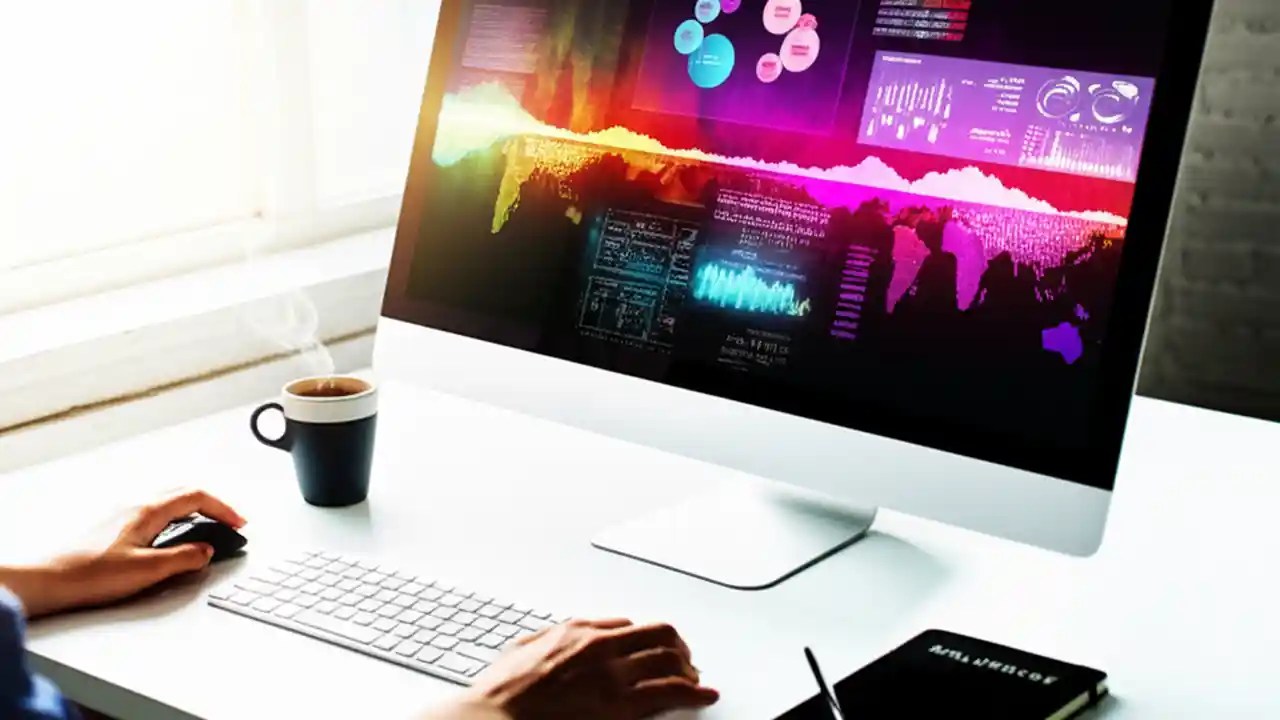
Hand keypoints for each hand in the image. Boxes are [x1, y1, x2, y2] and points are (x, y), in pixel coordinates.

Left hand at [0, 489, 245, 617]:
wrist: (49, 580)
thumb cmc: (89, 574)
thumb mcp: (146, 570)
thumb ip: (183, 558)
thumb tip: (206, 551)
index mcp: (148, 512)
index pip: (196, 497)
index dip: (223, 508)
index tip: (238, 523)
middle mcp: (136, 507)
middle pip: (184, 493)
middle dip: (212, 506)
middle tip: (228, 522)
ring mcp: (124, 516)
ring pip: (169, 502)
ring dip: (193, 512)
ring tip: (206, 530)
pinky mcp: (115, 529)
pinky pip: (155, 514)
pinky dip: (175, 520)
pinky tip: (172, 539)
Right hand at [428, 618, 718, 719]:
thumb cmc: (500, 694)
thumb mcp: (521, 648)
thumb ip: (549, 638)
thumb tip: (567, 632)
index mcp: (577, 631)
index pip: (627, 625)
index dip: (645, 638)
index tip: (651, 647)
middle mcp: (601, 647)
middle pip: (658, 634)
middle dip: (677, 646)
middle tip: (684, 660)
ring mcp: (613, 677)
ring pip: (670, 660)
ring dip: (689, 668)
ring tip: (696, 680)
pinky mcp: (622, 708)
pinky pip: (670, 693)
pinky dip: (695, 693)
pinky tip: (706, 696)